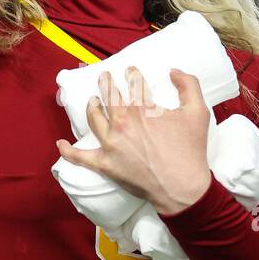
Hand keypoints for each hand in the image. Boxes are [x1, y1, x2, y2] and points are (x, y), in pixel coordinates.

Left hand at [56, 66, 211, 215]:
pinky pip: (80, 157)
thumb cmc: (190, 152)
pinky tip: (60, 144)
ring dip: (92, 107)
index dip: (131, 75)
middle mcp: (123, 122)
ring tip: (92, 101)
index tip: (129, 71)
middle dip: (107, 84)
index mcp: (143, 108)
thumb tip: (174, 71)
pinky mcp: (105, 164)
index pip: (134, 84)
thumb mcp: (198, 113)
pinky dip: (68, 151)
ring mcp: (111, 143)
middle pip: (110, 97)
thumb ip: (189, 85)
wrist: (181, 188)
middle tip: (105, 78)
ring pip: (94, 118)